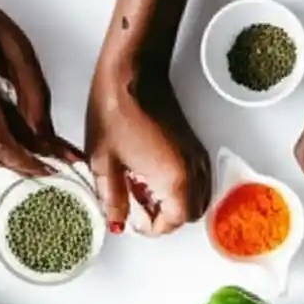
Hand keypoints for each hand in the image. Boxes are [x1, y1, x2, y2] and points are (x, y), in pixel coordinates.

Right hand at [0, 0, 79, 174]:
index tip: (53, 168)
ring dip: (8, 155)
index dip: (28, 160)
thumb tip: (43, 131)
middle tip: (53, 164)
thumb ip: (33, 92)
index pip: (0, 142)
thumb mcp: (17, 48)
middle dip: (22, 163)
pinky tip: (16, 138)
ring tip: (40, 153)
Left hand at [86, 62, 210, 234]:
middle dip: (166, 218)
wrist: (133, 75)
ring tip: (145, 191)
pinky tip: (156, 174)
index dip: (151, 228)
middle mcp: (192, 171)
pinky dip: (183, 187)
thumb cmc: (117, 111)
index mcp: (173, 180)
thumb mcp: (104, 163)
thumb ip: (112, 199)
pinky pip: (199, 178)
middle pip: (190, 213)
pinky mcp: (195, 145)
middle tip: (139, 210)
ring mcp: (197, 157)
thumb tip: (117, 221)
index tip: (132, 221)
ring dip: (176, 202)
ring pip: (198, 196)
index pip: (172, 222)